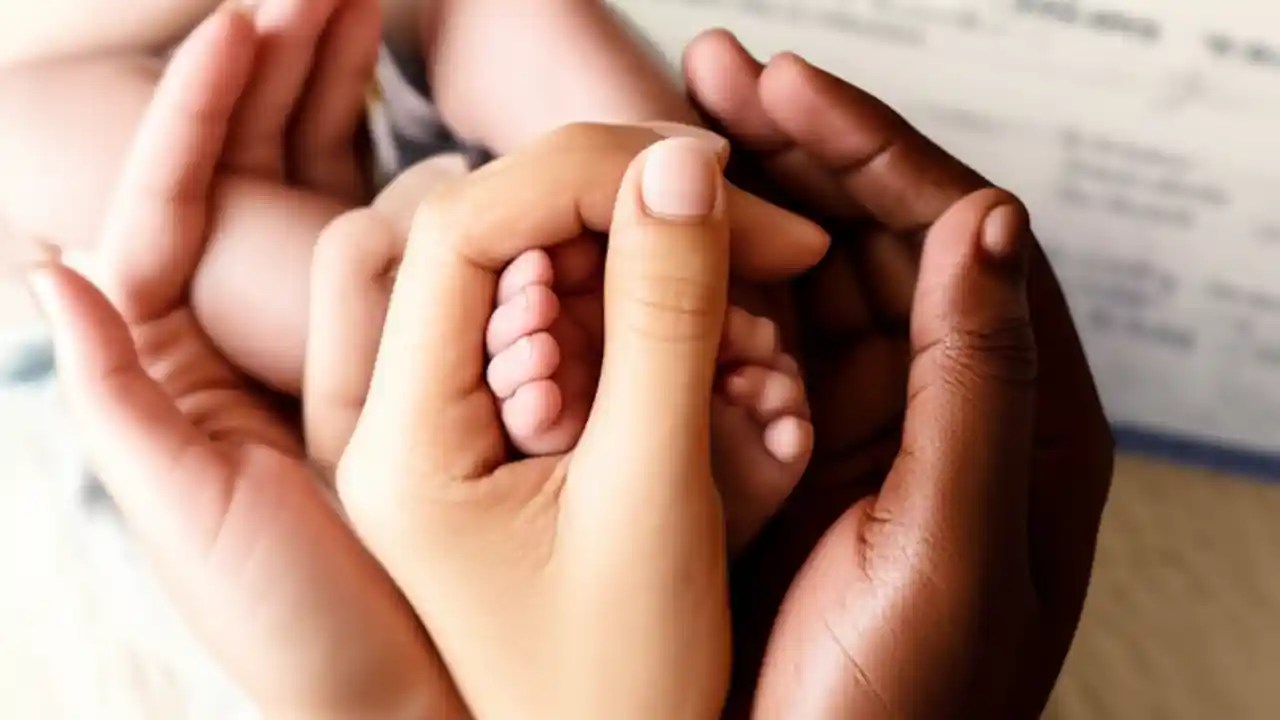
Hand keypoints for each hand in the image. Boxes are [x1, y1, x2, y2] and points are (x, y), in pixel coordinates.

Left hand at [27, 10, 464, 717]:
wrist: (405, 694)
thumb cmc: (293, 621)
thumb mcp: (189, 515)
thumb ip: (118, 395)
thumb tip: (52, 265)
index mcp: (172, 365)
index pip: (171, 203)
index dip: (200, 106)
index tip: (241, 15)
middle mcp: (242, 343)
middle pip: (251, 177)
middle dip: (284, 76)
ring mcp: (327, 348)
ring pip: (328, 200)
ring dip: (348, 108)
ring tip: (377, 22)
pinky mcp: (401, 365)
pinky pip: (401, 252)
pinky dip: (418, 182)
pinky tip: (436, 124)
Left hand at [332, 125, 827, 719]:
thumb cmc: (624, 690)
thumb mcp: (653, 499)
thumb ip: (665, 323)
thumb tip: (678, 165)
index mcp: (406, 441)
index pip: (468, 229)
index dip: (592, 175)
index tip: (719, 180)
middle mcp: (411, 421)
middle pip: (511, 238)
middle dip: (648, 233)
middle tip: (771, 255)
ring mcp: (460, 428)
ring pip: (559, 280)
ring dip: (673, 290)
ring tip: (760, 356)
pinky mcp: (513, 439)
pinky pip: (583, 339)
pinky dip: (667, 337)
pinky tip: (735, 381)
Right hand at [683, 31, 1114, 717]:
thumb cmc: (901, 713)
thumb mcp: (956, 553)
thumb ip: (981, 385)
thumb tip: (991, 216)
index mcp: (1016, 421)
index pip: (954, 241)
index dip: (871, 150)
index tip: (783, 84)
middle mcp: (942, 408)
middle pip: (872, 239)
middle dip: (794, 149)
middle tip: (710, 71)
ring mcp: (856, 428)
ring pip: (803, 282)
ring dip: (744, 201)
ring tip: (673, 131)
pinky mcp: (785, 457)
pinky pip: (748, 349)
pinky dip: (706, 290)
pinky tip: (657, 246)